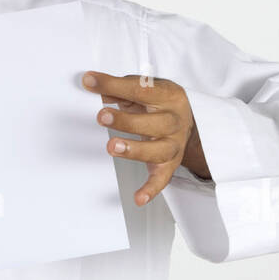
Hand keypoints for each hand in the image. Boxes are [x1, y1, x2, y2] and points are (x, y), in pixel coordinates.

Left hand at [81, 71, 208, 206]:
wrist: (188, 121)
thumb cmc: (160, 103)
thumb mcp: (145, 89)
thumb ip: (120, 88)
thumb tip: (94, 84)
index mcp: (169, 96)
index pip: (142, 89)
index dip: (114, 85)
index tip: (90, 81)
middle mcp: (175, 121)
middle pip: (154, 123)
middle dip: (126, 120)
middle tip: (102, 116)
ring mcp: (174, 144)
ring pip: (158, 151)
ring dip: (134, 150)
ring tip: (112, 147)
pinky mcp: (169, 165)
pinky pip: (162, 179)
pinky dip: (151, 189)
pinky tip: (138, 197)